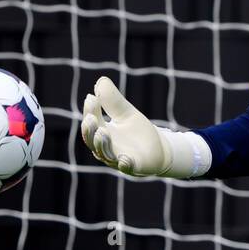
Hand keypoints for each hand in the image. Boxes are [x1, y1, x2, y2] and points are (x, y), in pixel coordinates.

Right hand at [80, 76, 209, 178]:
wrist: (159, 149)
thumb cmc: (138, 132)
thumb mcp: (126, 113)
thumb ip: (113, 100)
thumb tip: (100, 81)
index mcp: (102, 133)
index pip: (91, 123)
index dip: (90, 112)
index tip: (92, 98)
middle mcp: (106, 148)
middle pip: (92, 141)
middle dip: (90, 130)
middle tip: (91, 118)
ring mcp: (118, 159)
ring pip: (106, 154)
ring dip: (103, 144)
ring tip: (103, 132)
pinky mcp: (134, 166)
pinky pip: (127, 168)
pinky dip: (124, 164)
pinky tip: (124, 160)